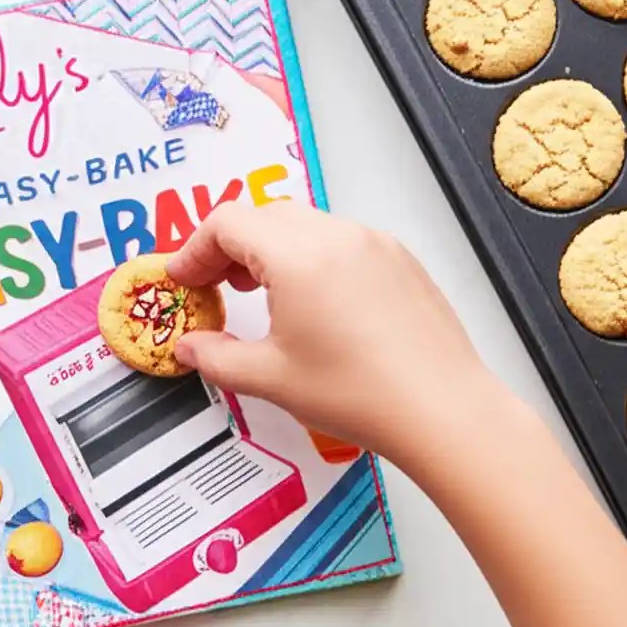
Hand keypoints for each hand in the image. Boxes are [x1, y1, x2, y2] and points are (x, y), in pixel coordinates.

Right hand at [167, 199, 497, 459]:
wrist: (442, 410)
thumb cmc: (364, 394)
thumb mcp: (270, 379)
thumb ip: (216, 357)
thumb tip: (190, 348)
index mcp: (298, 257)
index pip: (228, 223)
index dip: (194, 249)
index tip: (183, 279)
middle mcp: (338, 237)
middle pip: (264, 215)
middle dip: (228, 246)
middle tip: (212, 285)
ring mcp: (374, 245)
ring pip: (304, 224)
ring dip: (269, 249)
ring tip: (257, 293)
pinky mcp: (400, 261)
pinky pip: (340, 240)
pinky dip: (310, 257)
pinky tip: (309, 302)